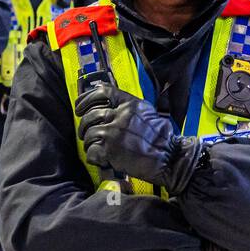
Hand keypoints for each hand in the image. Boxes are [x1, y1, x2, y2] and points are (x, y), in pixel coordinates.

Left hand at [75, 82, 205, 196]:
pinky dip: (93, 157)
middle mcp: (120, 115)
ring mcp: (113, 132)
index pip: (101, 92)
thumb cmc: (162, 137)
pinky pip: (91, 152)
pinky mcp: (110, 151)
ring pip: (88, 134)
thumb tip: (110, 102)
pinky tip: (100, 159)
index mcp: (129, 103)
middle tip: (84, 133)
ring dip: (89, 143)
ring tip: (95, 148)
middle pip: (90, 115)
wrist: (169, 158)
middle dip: (84, 126)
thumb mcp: (147, 112)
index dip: (86, 98)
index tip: (79, 107)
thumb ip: (128, 106)